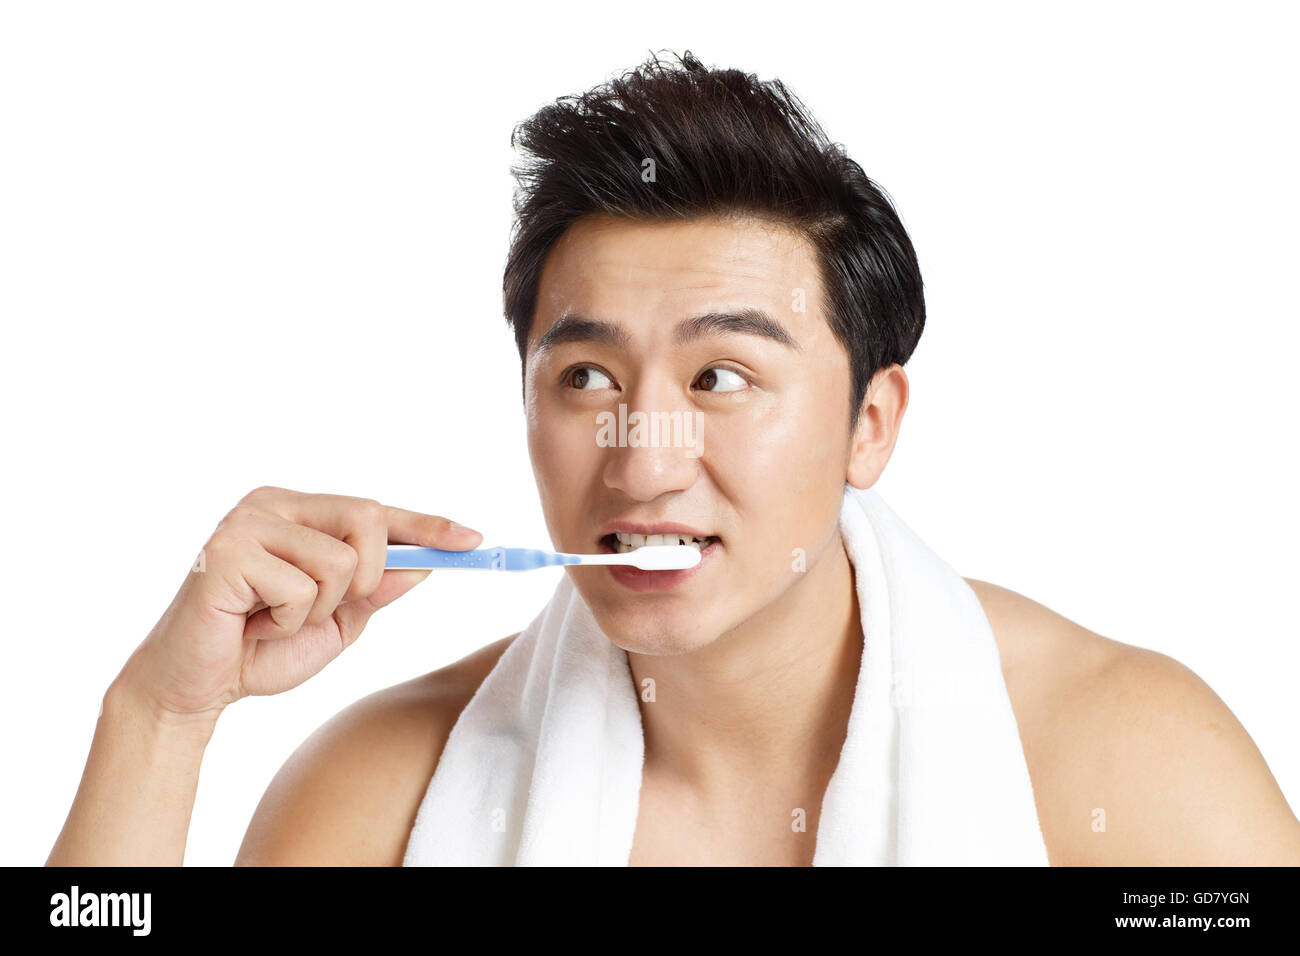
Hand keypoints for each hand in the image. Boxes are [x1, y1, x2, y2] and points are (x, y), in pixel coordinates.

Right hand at [117, 485, 481, 721]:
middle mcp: (271, 504)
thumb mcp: (338, 620)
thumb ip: (376, 589)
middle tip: (329, 608)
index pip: (376, 510)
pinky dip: (287, 622)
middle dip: (370, 576)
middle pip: (368, 517)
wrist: (195, 688)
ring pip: (340, 561)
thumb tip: (425, 563)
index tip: (475, 540)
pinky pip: (300, 588)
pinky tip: (252, 625)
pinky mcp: (225, 552)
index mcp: (298, 512)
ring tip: (275, 619)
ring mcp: (245, 523)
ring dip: (320, 609)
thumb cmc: (261, 649)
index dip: (427, 525)